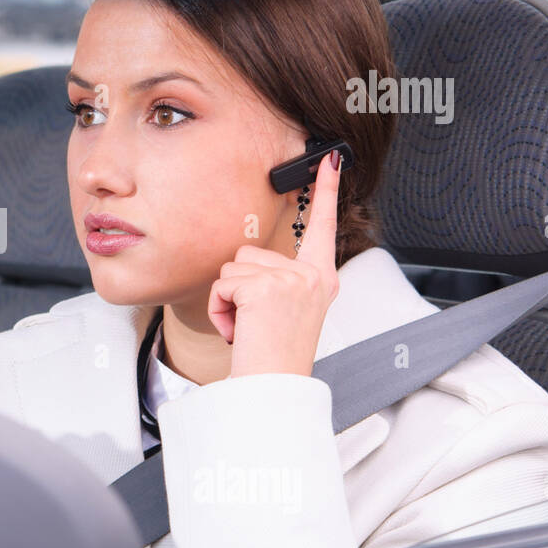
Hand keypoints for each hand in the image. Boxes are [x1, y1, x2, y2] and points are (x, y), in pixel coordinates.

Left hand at [207, 150, 341, 377]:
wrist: (273, 387)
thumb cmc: (274, 355)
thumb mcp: (285, 310)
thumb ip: (276, 280)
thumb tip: (249, 261)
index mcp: (321, 279)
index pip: (322, 226)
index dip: (326, 191)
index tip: (329, 159)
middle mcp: (312, 277)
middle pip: (250, 251)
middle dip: (237, 286)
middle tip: (254, 323)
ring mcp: (292, 280)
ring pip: (231, 267)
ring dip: (226, 300)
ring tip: (246, 328)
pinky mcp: (266, 288)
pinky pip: (222, 284)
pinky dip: (219, 310)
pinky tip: (238, 331)